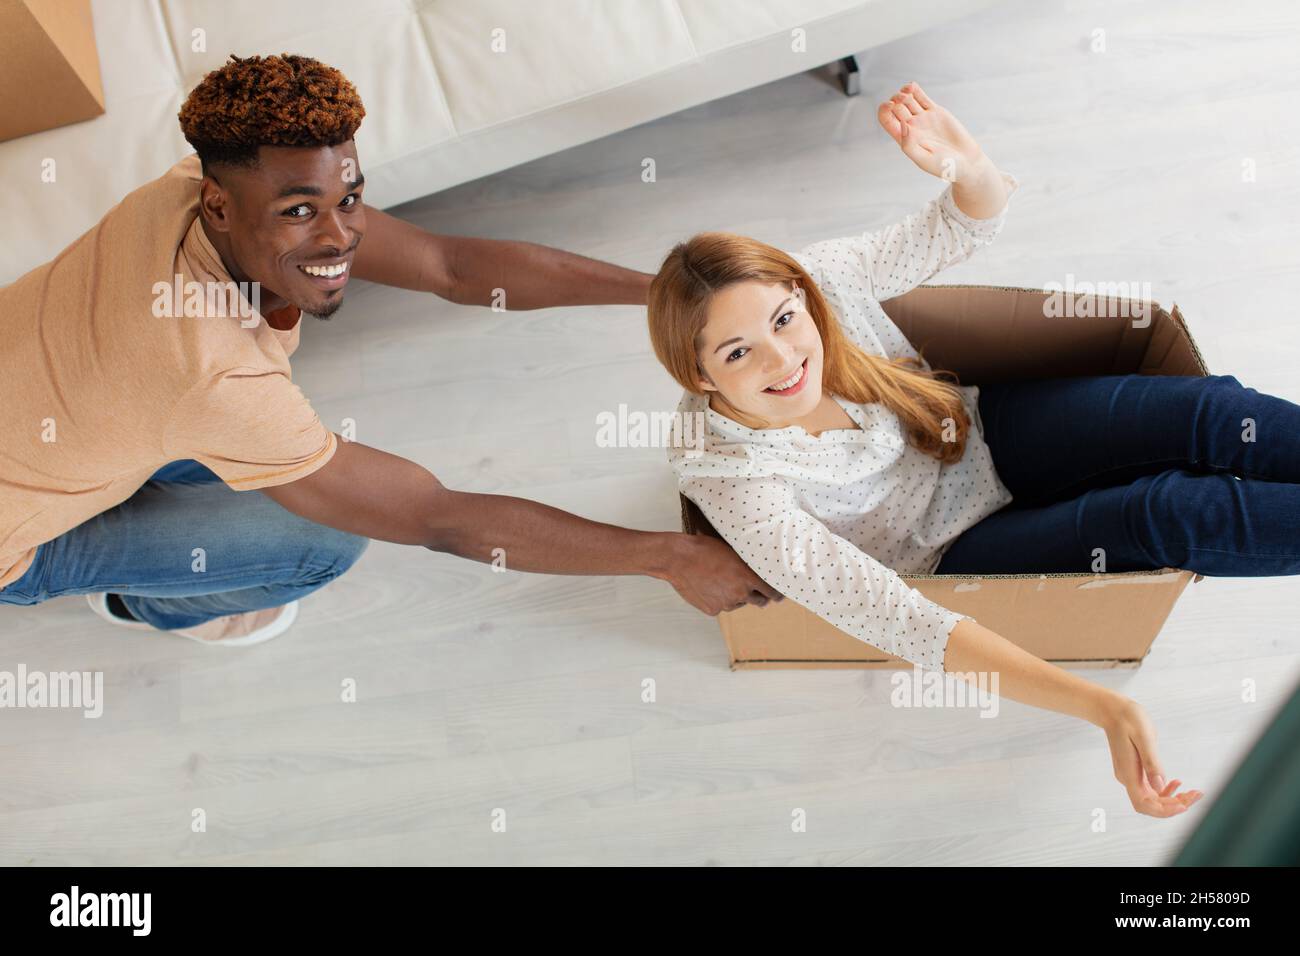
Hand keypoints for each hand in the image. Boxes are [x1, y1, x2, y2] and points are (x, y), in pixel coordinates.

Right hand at [665, 533, 783, 615]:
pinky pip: (721, 607)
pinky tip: (709, 587)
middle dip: (759, 597)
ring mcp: (725, 604)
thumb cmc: (704, 549)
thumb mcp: (732, 551)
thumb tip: (758, 571)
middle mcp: (740, 593)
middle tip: (756, 592)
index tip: (779, 595)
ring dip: (736, 596)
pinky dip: (718, 600)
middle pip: (759, 601)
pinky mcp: (712, 610)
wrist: (678, 559)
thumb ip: (747, 565)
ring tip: (722, 581)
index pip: (771, 592)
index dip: (776, 594)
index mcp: (748, 577)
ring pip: (738, 603)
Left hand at [877, 81, 985, 182]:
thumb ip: (909, 145)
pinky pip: (922, 98)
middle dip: (895, 99)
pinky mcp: (936, 112)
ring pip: (908, 100)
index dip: (884, 110)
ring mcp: (923, 118)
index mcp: (904, 138)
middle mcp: (911, 126)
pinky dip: (915, 90)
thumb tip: (902, 125)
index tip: (890, 105)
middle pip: (896, 107)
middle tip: (902, 99)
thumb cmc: (943, 166)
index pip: (887, 120)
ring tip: (908, 92)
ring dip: (904, 93)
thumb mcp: (923, 159)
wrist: (965, 161)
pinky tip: (911, 86)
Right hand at [1100, 695, 1204, 817]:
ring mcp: (1131, 775)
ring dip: (1173, 799)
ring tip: (1192, 792)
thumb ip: (1151, 763)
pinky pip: (1151, 789)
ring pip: (1153, 798)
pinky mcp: (1135, 771)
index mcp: (1128, 772)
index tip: (1183, 805)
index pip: (1144, 804)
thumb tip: (1160, 785)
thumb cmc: (1128, 720)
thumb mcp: (1144, 738)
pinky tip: (1177, 782)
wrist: (1114, 711)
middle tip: (1196, 795)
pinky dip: (1166, 790)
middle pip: (1151, 804)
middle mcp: (1128, 778)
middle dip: (1174, 805)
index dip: (1164, 810)